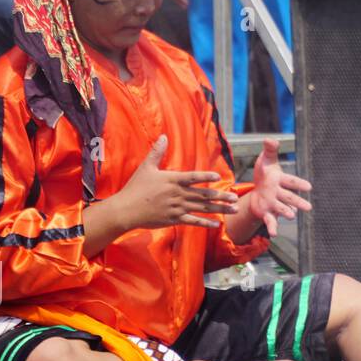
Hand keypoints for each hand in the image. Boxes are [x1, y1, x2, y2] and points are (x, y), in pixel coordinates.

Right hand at [108, 135, 237, 230]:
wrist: (125, 210)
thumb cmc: (135, 188)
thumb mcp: (146, 167)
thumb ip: (157, 152)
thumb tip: (164, 136)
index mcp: (173, 180)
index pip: (193, 177)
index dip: (206, 177)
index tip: (219, 177)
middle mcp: (178, 194)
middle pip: (203, 195)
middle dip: (221, 196)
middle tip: (235, 197)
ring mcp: (177, 208)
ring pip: (202, 208)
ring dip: (219, 209)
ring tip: (234, 209)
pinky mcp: (174, 219)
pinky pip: (193, 221)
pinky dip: (206, 223)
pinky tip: (217, 224)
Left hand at [246, 137, 312, 236]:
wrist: (257, 189)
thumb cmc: (265, 173)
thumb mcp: (266, 160)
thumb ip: (270, 150)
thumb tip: (270, 139)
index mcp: (280, 180)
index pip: (291, 181)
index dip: (299, 183)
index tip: (308, 186)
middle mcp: (279, 193)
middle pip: (289, 197)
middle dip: (298, 202)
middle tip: (308, 207)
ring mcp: (274, 204)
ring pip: (282, 208)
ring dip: (287, 212)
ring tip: (292, 216)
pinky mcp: (267, 213)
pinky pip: (271, 221)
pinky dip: (273, 227)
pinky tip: (274, 234)